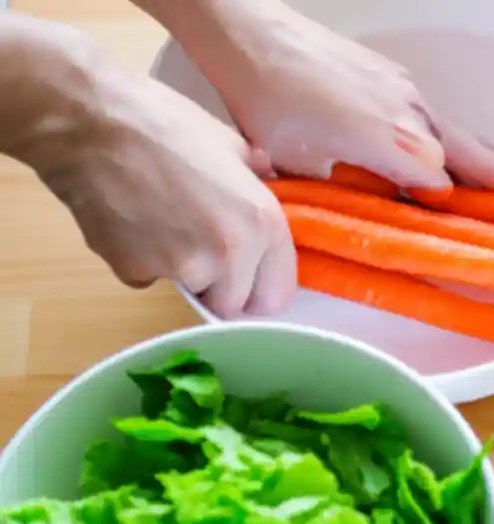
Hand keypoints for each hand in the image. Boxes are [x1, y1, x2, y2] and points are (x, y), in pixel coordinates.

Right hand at [30, 55, 294, 317]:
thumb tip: (269, 182)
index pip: (277, 292)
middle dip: (221, 284)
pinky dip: (142, 261)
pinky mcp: (134, 272)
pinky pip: (147, 279)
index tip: (248, 273)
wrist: (89, 122)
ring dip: (182, 270)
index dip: (261, 283)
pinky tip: (132, 221)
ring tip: (163, 222)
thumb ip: (256, 177)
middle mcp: (228, 255)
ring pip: (191, 291)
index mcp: (262, 224)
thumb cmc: (164, 122)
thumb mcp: (229, 143)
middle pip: (234, 304)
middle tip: (202, 245)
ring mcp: (180, 268)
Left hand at [145, 0, 493, 192]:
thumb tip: (370, 226)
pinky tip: (438, 158)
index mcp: (402, 150)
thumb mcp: (308, 171)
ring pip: (462, 139)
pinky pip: (437, 119)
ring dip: (481, 166)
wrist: (254, 40)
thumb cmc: (271, 104)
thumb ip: (352, 201)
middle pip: (481, 162)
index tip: (491, 246)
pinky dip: (450, 144)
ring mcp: (413, 95)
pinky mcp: (399, 79)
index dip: (473, 226)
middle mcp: (419, 120)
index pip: (455, 198)